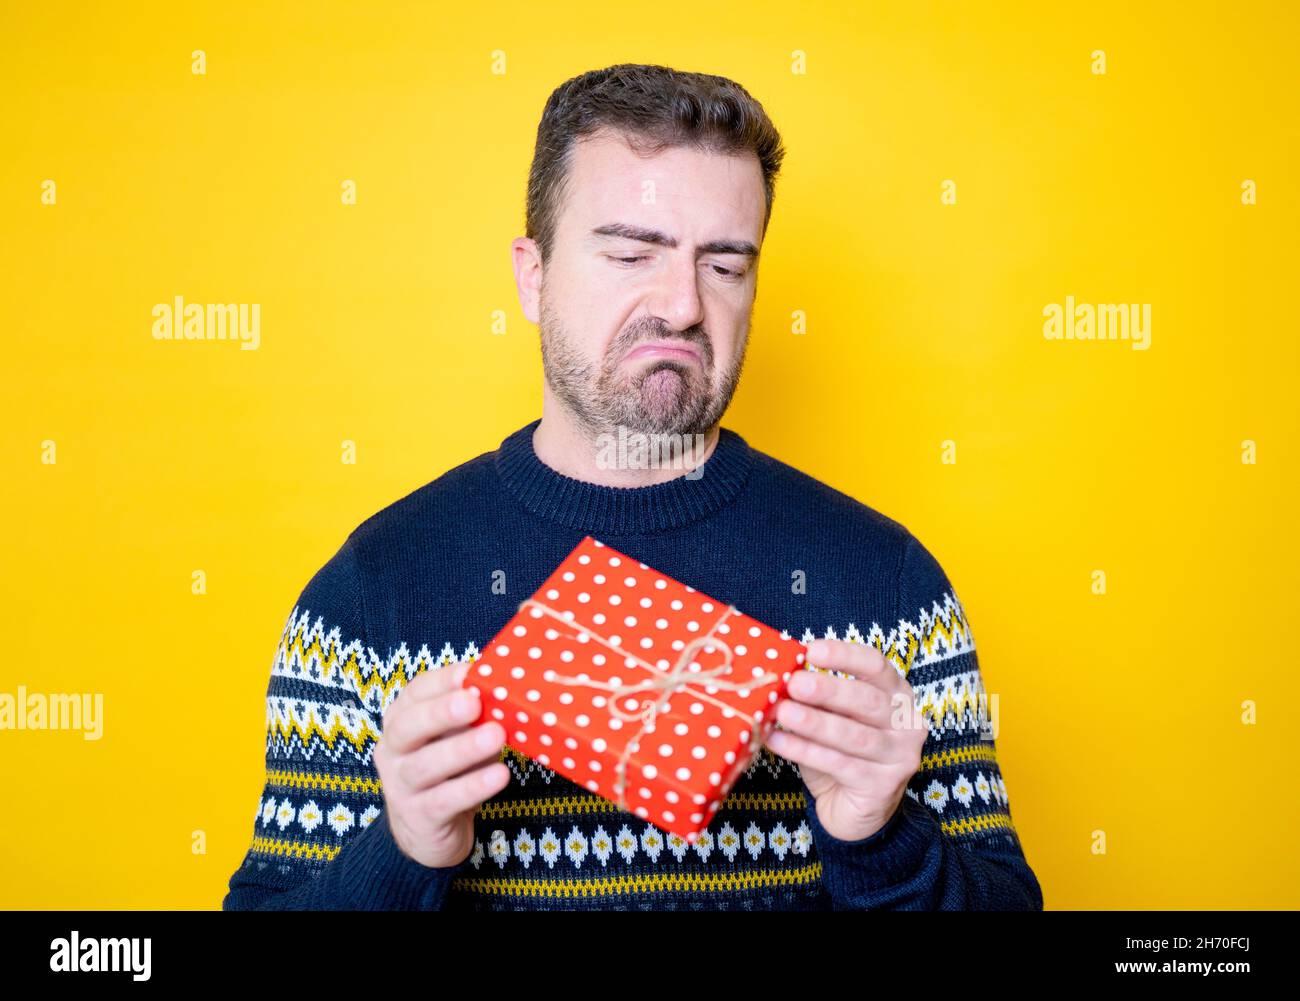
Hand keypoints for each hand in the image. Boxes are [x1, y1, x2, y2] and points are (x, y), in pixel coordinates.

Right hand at [372, 660, 509, 868]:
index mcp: (401, 719)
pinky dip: (473, 787)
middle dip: (441, 712)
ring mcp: (400, 786)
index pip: (415, 693)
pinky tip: (499, 775)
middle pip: (408, 727)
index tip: (470, 672)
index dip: (442, 681)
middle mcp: (393, 750)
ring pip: (425, 765)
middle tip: (473, 702)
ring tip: (496, 736)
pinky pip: (443, 800)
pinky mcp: (418, 818)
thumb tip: (508, 689)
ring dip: (463, 749)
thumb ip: (474, 714)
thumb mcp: (458, 736)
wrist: (428, 831)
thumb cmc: (448, 770)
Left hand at [765, 638, 928, 841]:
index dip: (845, 656)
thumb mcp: (832, 716)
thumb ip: (817, 697)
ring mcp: (900, 756)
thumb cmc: (843, 752)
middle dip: (829, 691)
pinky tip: (778, 742)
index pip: (876, 666)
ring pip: (854, 736)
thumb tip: (784, 674)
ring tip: (783, 713)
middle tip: (795, 684)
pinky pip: (840, 764)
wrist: (856, 810)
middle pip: (868, 700)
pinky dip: (805, 752)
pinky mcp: (883, 786)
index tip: (812, 651)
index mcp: (897, 694)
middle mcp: (907, 722)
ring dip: (815, 723)